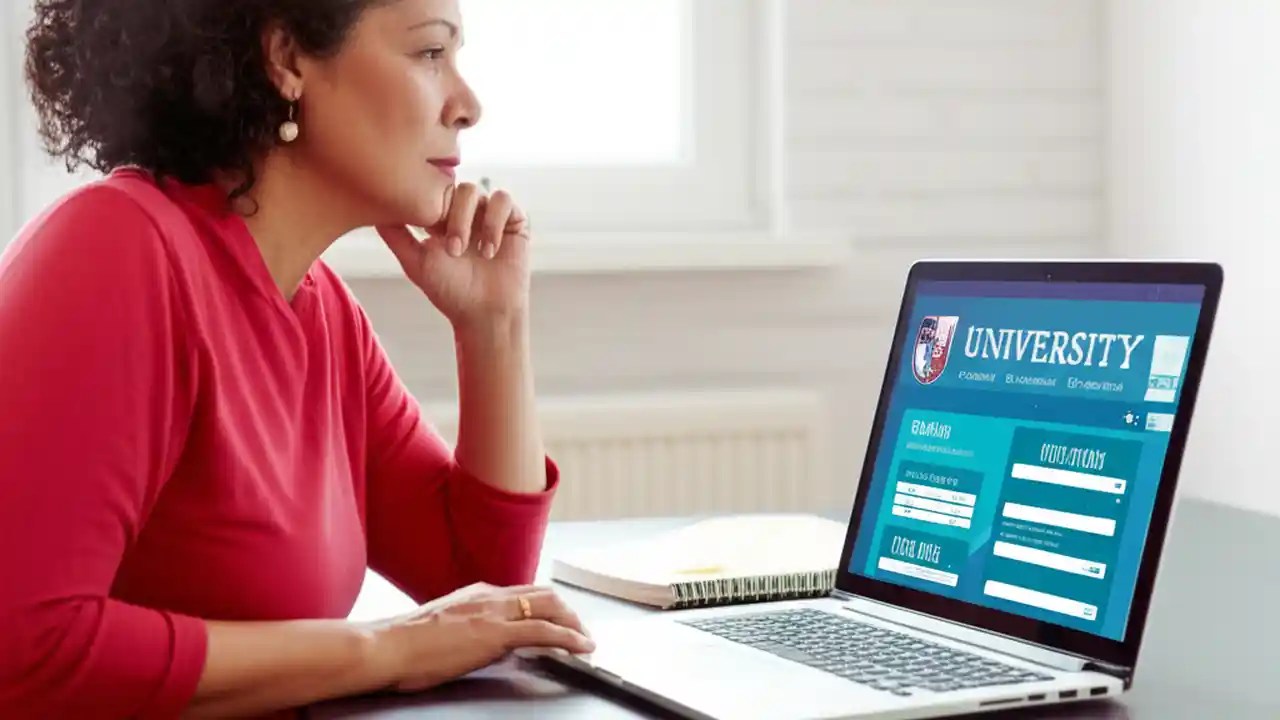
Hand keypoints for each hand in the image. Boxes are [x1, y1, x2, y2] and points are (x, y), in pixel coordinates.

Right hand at [367, 583, 593, 693]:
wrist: (386, 646)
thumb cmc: (403, 643)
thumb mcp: (440, 625)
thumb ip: (463, 624)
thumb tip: (473, 636)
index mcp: (476, 593)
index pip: (523, 593)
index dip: (546, 606)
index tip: (558, 620)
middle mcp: (489, 595)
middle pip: (543, 594)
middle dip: (567, 611)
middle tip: (580, 630)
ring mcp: (494, 612)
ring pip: (550, 607)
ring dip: (574, 624)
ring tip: (586, 640)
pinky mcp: (496, 634)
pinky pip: (545, 631)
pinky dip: (570, 638)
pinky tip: (581, 648)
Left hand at [377, 183, 530, 328]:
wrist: (485, 314)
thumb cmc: (450, 292)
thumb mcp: (414, 262)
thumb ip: (395, 235)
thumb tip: (371, 207)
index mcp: (442, 217)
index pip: (433, 190)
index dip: (431, 205)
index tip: (428, 233)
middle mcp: (466, 211)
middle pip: (454, 186)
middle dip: (452, 217)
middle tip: (452, 250)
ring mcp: (490, 214)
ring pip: (478, 189)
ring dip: (470, 220)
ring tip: (469, 252)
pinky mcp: (514, 220)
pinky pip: (504, 200)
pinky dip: (495, 223)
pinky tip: (490, 250)